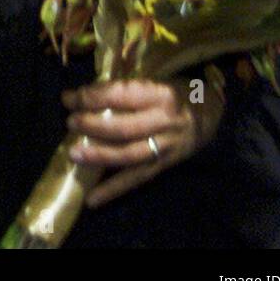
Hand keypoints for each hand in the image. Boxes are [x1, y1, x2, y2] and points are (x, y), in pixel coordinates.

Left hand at [63, 77, 224, 206]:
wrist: (210, 115)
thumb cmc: (173, 94)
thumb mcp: (154, 81)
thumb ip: (125, 89)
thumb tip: (83, 95)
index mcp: (159, 94)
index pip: (120, 95)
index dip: (91, 97)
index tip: (69, 97)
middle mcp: (164, 121)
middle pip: (123, 127)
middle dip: (92, 125)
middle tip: (70, 122)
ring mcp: (165, 146)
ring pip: (128, 155)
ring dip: (98, 155)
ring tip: (74, 154)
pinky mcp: (164, 166)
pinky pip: (136, 179)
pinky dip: (113, 190)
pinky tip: (92, 198)